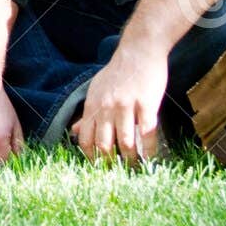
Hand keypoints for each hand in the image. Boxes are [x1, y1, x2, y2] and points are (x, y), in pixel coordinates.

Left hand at [71, 47, 166, 164]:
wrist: (139, 50)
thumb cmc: (118, 71)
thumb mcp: (96, 89)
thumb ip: (87, 113)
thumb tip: (73, 131)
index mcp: (93, 105)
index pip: (85, 138)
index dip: (90, 157)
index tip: (97, 168)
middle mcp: (107, 107)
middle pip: (104, 145)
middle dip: (110, 164)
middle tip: (117, 175)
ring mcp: (127, 105)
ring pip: (126, 142)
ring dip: (131, 160)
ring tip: (135, 169)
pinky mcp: (147, 103)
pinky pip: (147, 132)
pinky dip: (150, 148)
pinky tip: (152, 157)